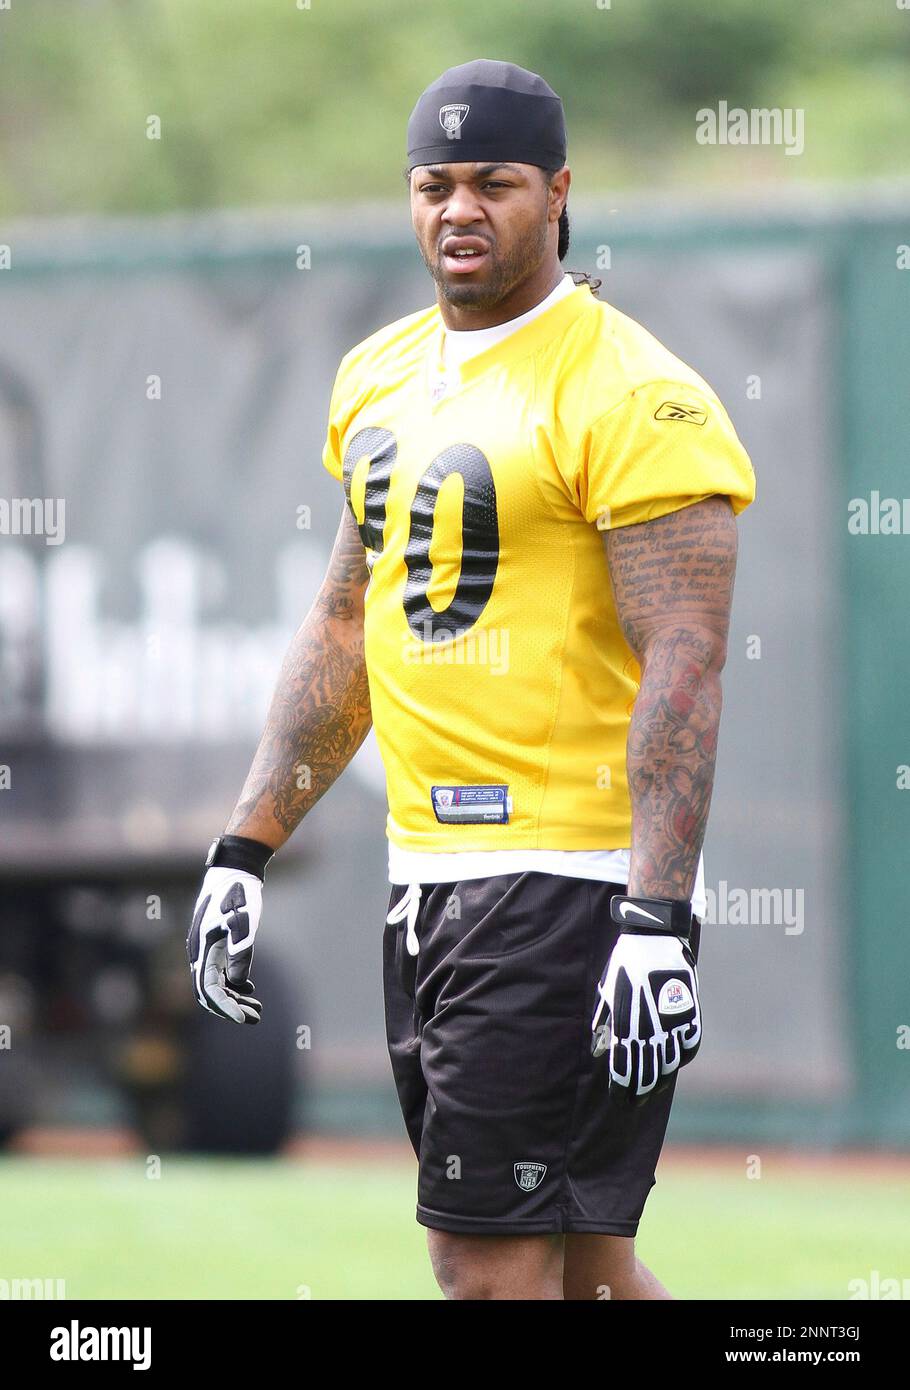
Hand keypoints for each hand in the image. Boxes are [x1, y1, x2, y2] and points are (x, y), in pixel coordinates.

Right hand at [187, 866, 263, 1023]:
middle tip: (256, 1017)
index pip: (209, 990)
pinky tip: (249, 988)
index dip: (226, 1007)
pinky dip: (233, 984)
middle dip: (231, 1007)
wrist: (234, 870)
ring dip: (234, 998)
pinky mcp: (213, 942)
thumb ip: (241, 952)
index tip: (245, 1020)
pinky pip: (218, 972)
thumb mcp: (244, 922)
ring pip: (215, 983)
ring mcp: (205, 947)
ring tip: (257, 1008)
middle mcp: (199, 952)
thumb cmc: (239, 894)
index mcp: (203, 949)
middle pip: (210, 991)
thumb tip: (238, 984)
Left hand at [591, 897, 700, 1103]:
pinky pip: (688, 1047)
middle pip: (647, 1073)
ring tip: (653, 1089)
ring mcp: (673, 1023)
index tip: (620, 1100)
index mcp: (626, 1024)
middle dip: (640, 1092)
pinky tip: (673, 1064)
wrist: (655, 939)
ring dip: (660, 1081)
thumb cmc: (625, 965)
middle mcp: (650, 1029)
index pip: (624, 1068)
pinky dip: (680, 1059)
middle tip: (635, 1103)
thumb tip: (599, 1050)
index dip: (622, 1089)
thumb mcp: (608, 993)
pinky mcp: (691, 1015)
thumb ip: (605, 1023)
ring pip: (669, 1065)